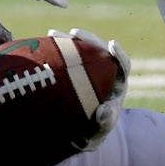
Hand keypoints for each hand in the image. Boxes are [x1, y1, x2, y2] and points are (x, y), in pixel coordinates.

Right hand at [51, 27, 128, 149]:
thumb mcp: (98, 131)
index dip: (119, 53)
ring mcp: (87, 69)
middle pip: (99, 49)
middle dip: (88, 39)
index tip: (112, 44)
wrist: (75, 133)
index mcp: (116, 84)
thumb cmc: (92, 132)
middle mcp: (104, 72)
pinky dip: (55, 50)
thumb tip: (104, 110)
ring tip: (51, 34)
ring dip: (67, 40)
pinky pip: (65, 56)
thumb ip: (103, 122)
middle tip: (74, 33)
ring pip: (81, 49)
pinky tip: (42, 45)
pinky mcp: (72, 69)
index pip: (122, 64)